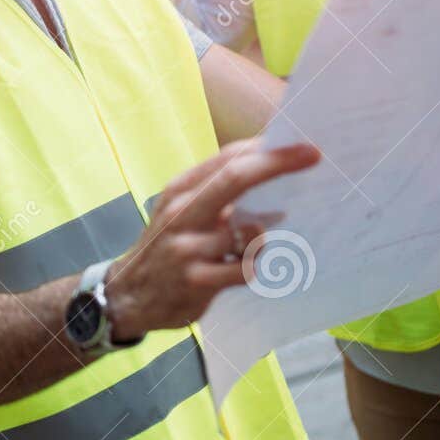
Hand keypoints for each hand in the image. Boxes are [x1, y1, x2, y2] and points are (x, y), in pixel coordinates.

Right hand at [103, 141, 320, 341]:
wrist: (128, 295)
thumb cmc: (167, 246)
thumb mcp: (182, 210)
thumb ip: (217, 191)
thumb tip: (267, 163)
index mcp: (180, 190)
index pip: (226, 159)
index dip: (265, 149)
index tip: (302, 144)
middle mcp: (181, 212)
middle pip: (234, 178)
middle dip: (275, 163)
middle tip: (312, 154)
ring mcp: (187, 247)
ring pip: (249, 231)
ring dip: (262, 238)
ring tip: (246, 248)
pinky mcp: (196, 280)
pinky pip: (245, 269)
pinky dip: (252, 267)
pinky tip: (239, 269)